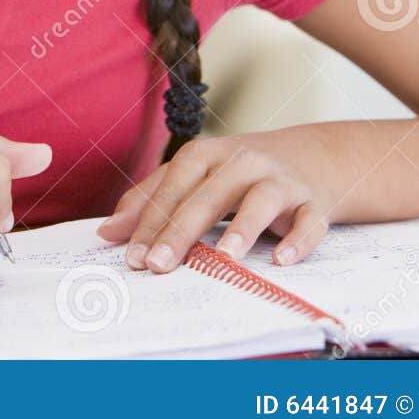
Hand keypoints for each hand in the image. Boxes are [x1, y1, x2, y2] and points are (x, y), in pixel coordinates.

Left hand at [94, 135, 334, 272]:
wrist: (311, 157)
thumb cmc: (237, 174)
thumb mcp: (193, 177)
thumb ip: (149, 199)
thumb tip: (106, 233)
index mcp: (207, 154)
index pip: (172, 186)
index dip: (150, 220)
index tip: (132, 256)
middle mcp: (243, 162)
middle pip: (208, 195)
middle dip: (180, 231)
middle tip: (158, 265)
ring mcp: (280, 181)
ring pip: (262, 200)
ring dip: (243, 228)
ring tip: (224, 258)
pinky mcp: (313, 203)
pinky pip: (309, 221)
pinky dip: (299, 239)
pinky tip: (283, 259)